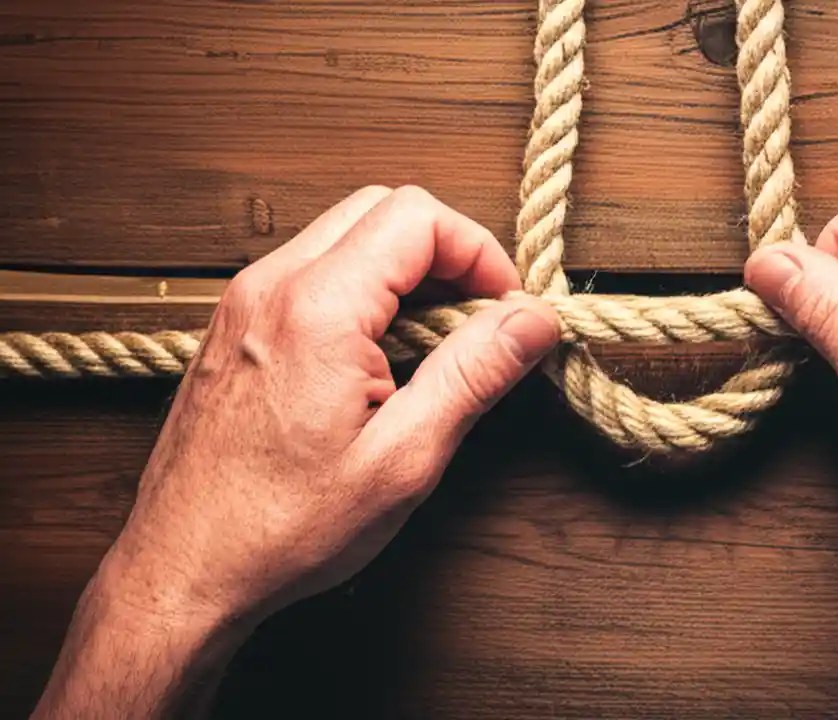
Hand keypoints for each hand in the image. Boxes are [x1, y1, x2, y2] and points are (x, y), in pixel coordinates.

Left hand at [35, 186, 558, 717]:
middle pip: (381, 209)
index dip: (479, 253)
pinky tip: (382, 358)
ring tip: (436, 346)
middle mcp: (270, 287)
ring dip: (405, 272)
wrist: (182, 571)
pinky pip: (312, 271)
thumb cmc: (283, 528)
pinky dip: (363, 291)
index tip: (505, 309)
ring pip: (345, 235)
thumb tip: (532, 320)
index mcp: (317, 309)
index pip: (418, 217)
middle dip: (446, 252)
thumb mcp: (404, 457)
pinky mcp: (234, 327)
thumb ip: (474, 373)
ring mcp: (243, 302)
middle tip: (479, 320)